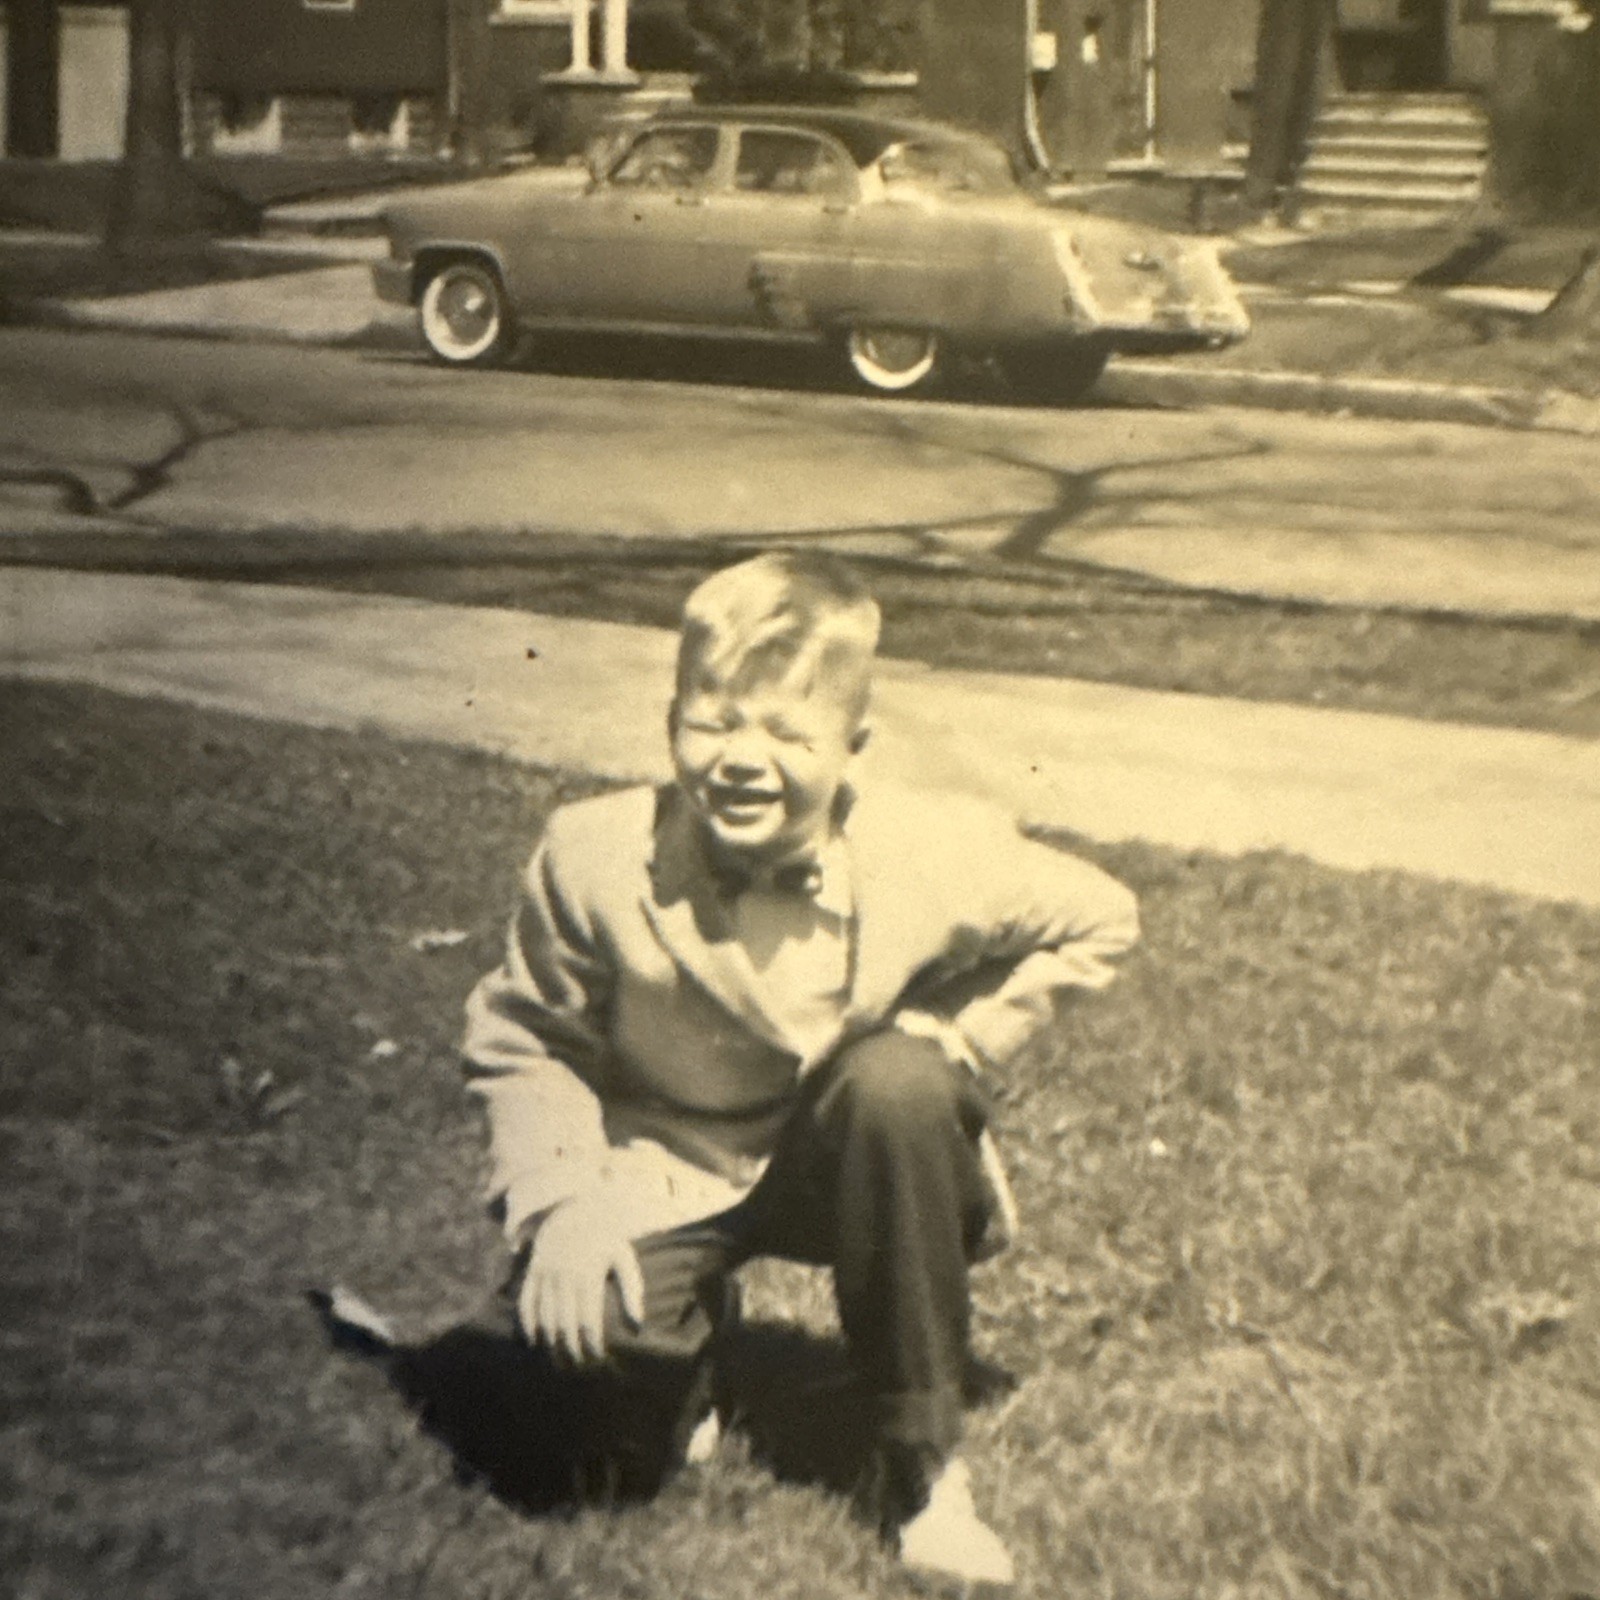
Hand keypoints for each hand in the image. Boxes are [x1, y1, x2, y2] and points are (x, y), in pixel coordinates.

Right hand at [517, 1192, 644, 1363]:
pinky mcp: (533, 1271)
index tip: (598, 1358)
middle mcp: (565, 1275)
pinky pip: (525, 1302)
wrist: (577, 1209)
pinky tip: (534, 1343)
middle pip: (565, 1324)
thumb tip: (638, 1326)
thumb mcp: (624, 1258)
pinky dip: (527, 1325)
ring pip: (544, 1318)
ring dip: (550, 1344)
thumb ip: (632, 1291)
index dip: (591, 1344)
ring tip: (560, 1362)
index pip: (589, 1320)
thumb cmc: (607, 1239)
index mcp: (590, 1273)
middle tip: (578, 1368)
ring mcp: (546, 1273)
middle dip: (571, 1350)